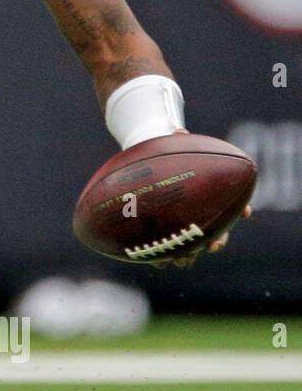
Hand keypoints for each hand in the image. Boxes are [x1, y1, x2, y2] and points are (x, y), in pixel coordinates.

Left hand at [150, 128, 252, 267]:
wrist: (145, 170)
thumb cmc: (165, 159)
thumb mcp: (172, 148)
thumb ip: (177, 140)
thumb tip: (178, 132)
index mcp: (207, 199)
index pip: (230, 209)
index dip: (239, 211)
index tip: (245, 213)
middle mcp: (197, 217)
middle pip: (214, 235)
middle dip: (216, 242)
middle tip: (213, 246)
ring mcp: (180, 229)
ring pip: (190, 248)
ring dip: (188, 255)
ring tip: (183, 258)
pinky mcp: (159, 236)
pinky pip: (163, 252)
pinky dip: (161, 258)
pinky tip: (157, 259)